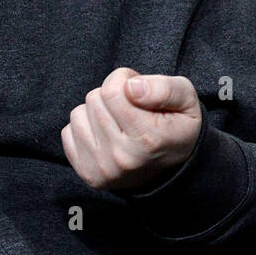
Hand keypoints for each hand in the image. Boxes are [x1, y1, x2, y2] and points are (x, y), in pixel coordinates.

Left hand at [61, 67, 201, 191]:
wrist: (172, 170)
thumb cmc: (176, 128)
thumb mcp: (187, 101)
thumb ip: (164, 88)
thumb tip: (131, 86)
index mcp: (148, 139)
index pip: (112, 91)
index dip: (124, 81)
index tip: (138, 91)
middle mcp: (122, 158)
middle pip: (94, 99)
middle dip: (111, 96)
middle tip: (131, 109)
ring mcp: (102, 169)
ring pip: (78, 114)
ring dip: (96, 112)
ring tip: (119, 122)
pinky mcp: (87, 173)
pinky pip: (68, 132)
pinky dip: (85, 128)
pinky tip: (106, 136)